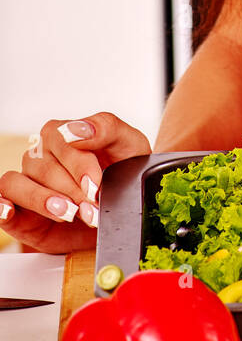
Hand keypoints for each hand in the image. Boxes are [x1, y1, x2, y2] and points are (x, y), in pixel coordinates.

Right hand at [0, 113, 150, 253]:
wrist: (120, 212)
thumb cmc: (122, 173)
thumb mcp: (129, 145)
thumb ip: (106, 128)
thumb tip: (77, 128)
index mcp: (63, 134)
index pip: (60, 138)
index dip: (79, 164)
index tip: (96, 185)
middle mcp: (41, 156)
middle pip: (43, 167)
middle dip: (72, 190)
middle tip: (92, 207)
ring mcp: (28, 181)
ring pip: (17, 183)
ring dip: (42, 199)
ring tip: (67, 212)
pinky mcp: (19, 210)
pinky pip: (0, 199)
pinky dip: (1, 205)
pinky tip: (10, 211)